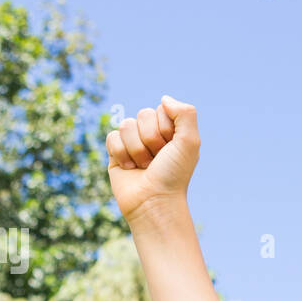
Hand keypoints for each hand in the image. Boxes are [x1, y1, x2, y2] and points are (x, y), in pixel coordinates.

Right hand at [106, 95, 199, 223]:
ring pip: (126, 125)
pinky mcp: (115, 153)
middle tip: (157, 160)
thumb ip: (185, 114)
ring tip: (144, 167)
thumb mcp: (190, 142)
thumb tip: (164, 99)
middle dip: (151, 139)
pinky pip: (112, 137)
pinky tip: (129, 169)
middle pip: (143, 114)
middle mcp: (152, 135)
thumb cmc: (174, 174)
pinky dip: (121, 154)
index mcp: (170, 132)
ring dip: (137, 149)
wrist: (154, 202)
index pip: (161, 110)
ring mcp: (133, 143)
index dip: (165, 128)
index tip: (171, 149)